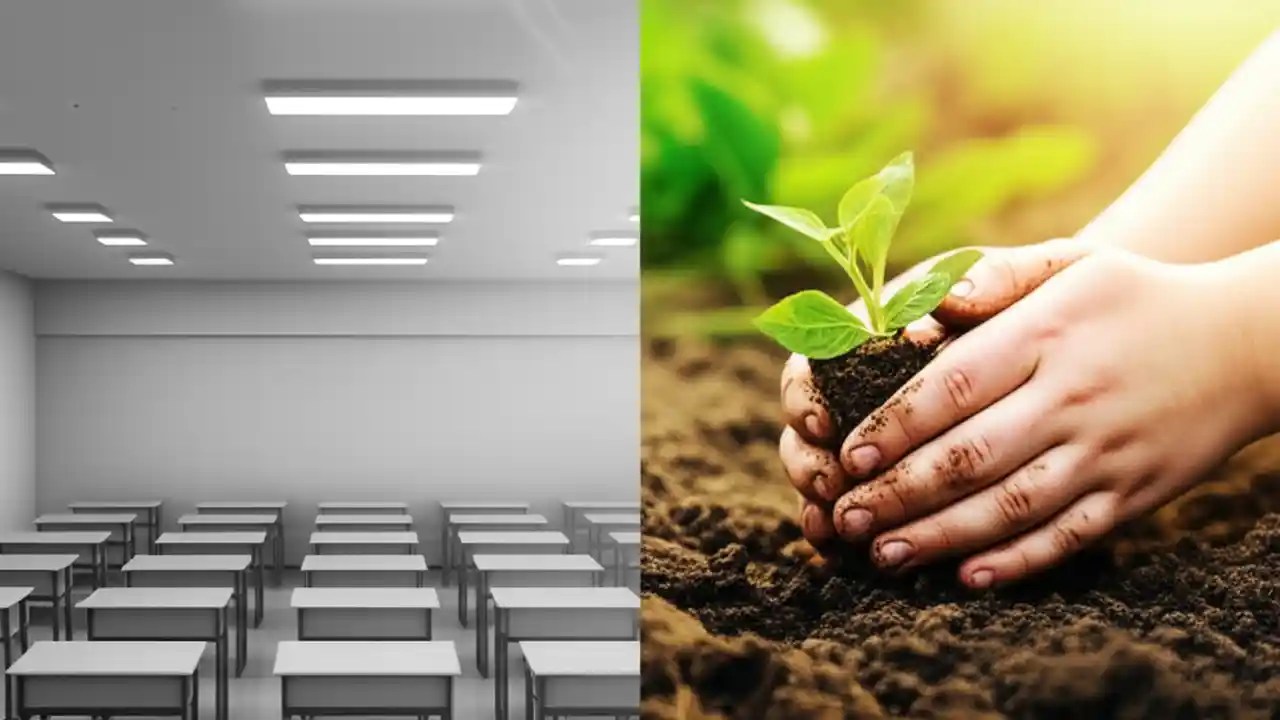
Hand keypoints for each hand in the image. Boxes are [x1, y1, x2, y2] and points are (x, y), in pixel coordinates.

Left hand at [830, 245, 1273, 587]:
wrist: (1247, 343)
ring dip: (940, 536)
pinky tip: (967, 576)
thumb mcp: (1070, 262)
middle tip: (845, 516)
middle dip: (898, 493)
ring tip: (884, 554)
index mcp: (1046, 334)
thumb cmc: (1133, 297)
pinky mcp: (1133, 493)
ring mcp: (1105, 451)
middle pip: (970, 456)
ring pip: (1010, 506)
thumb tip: (933, 300)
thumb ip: (996, 274)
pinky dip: (1017, 562)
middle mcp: (1073, 396)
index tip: (849, 455)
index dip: (894, 425)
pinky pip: (1068, 537)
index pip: (952, 385)